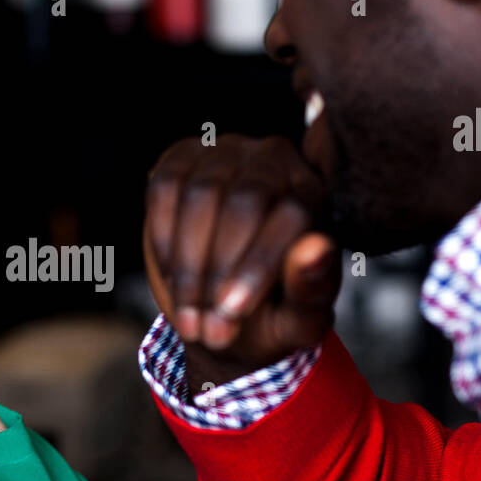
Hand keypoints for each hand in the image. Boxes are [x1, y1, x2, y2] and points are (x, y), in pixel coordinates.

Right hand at [143, 133, 341, 385]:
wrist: (224, 307)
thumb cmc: (273, 312)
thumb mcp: (299, 319)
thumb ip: (313, 289)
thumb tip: (316, 249)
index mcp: (314, 196)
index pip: (289, 215)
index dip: (257, 265)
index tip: (233, 314)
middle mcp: (275, 160)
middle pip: (243, 202)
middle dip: (218, 271)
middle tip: (210, 327)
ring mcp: (226, 152)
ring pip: (200, 196)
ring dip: (188, 264)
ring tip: (190, 316)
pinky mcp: (182, 159)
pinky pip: (164, 190)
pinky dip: (163, 239)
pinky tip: (173, 276)